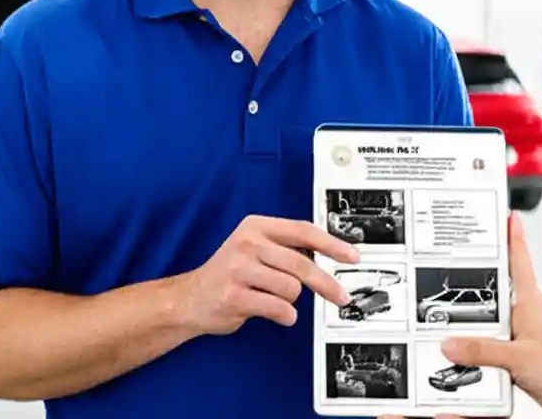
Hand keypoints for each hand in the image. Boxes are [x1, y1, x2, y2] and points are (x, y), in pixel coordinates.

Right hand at [176, 215, 359, 335]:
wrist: (190, 298)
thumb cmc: (228, 274)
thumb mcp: (254, 248)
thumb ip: (286, 247)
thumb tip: (328, 253)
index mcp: (256, 227)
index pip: (303, 230)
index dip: (332, 244)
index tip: (350, 255)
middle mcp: (247, 244)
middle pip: (302, 263)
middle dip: (326, 284)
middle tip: (340, 295)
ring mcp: (239, 269)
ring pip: (292, 288)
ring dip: (291, 300)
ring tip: (275, 299)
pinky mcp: (235, 296)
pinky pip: (279, 308)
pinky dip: (285, 315)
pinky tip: (274, 312)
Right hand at [435, 214, 541, 418]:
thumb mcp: (520, 356)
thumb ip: (483, 350)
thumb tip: (452, 344)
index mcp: (531, 303)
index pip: (520, 262)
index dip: (513, 238)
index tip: (507, 217)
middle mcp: (525, 318)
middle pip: (493, 295)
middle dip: (474, 287)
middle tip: (455, 270)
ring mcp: (521, 340)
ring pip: (488, 326)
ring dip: (473, 330)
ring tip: (451, 328)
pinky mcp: (519, 362)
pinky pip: (490, 352)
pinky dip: (477, 355)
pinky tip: (468, 360)